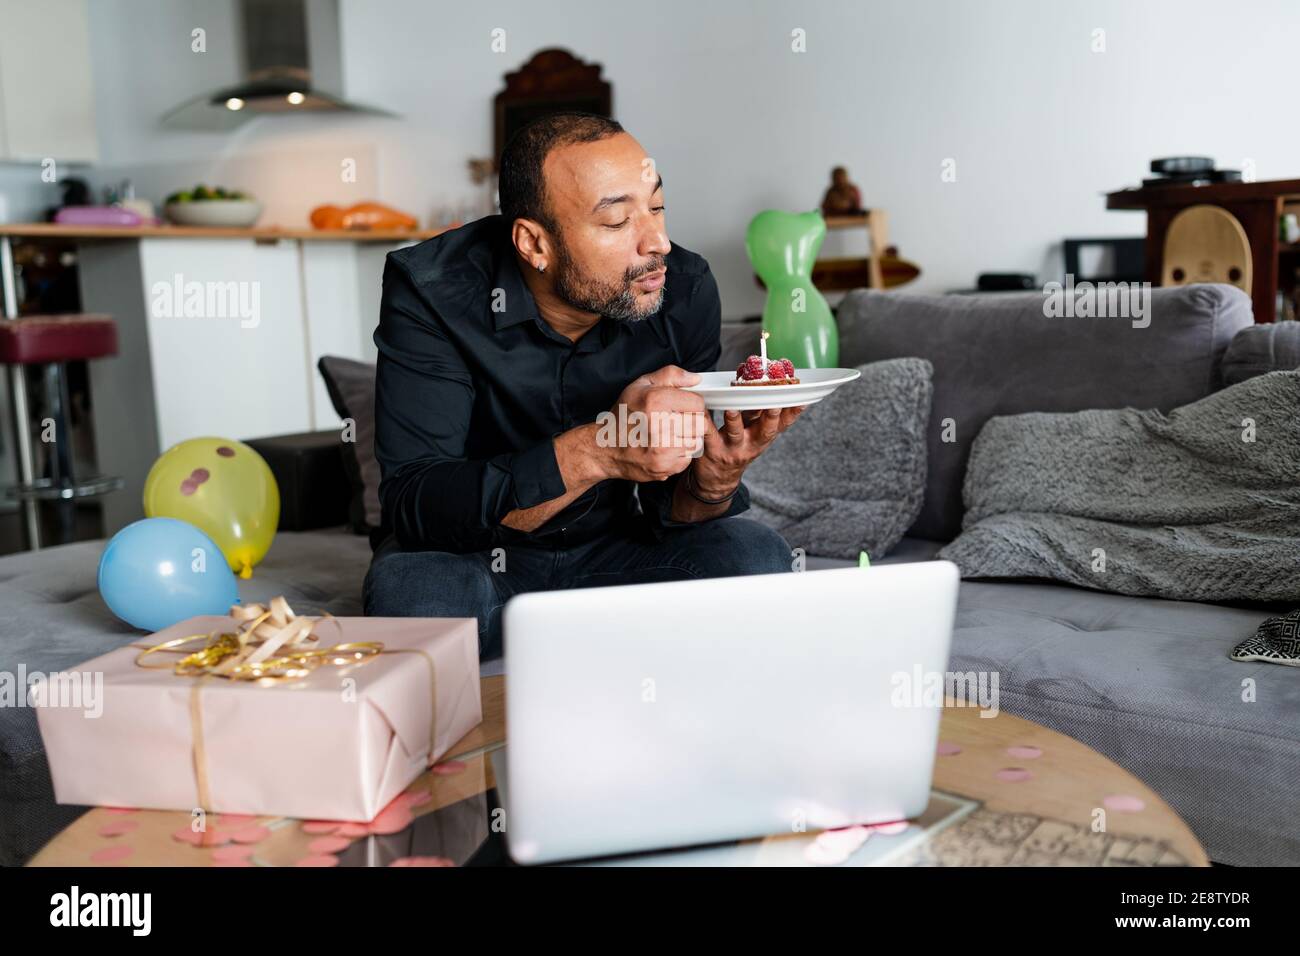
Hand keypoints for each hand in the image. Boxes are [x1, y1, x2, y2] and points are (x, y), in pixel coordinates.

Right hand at [597, 365, 708, 482]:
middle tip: (676, 421)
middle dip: (691, 421)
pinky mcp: (663, 466)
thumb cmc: (622, 416)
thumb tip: (695, 379)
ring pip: (695, 442)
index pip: (698, 403)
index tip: (684, 406)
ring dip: (686, 438)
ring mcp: (662, 449)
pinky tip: (665, 448)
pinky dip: (679, 454)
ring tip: (668, 434)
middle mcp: (659, 426)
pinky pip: (687, 458)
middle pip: (700, 424)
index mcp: (655, 401)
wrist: (604, 447)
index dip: (692, 403)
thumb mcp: (641, 385)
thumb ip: (671, 376)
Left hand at [691, 404, 806, 495]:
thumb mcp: (758, 435)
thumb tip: (779, 389)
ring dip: (735, 420)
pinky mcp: (711, 449)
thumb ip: (766, 415)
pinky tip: (699, 410)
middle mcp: (751, 443)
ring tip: (733, 408)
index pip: (783, 424)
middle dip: (771, 417)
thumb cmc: (739, 449)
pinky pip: (706, 433)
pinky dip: (702, 422)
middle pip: (765, 430)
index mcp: (764, 436)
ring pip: (735, 432)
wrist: (717, 481)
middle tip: (774, 404)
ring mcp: (732, 447)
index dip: (793, 414)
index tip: (802, 400)